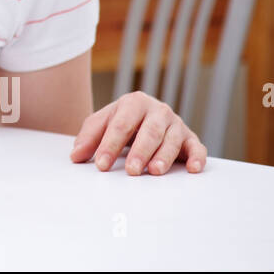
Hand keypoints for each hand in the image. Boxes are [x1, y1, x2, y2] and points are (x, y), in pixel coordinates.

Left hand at [70, 91, 207, 174]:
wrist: (145, 115)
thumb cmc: (123, 121)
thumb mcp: (102, 124)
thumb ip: (88, 138)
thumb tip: (75, 156)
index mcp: (134, 103)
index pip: (120, 125)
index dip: (110, 145)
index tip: (101, 164)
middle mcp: (157, 111)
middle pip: (149, 132)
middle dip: (139, 152)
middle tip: (130, 170)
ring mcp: (175, 124)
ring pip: (171, 140)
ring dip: (164, 156)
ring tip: (154, 171)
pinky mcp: (190, 138)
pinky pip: (196, 147)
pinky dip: (197, 158)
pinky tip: (192, 169)